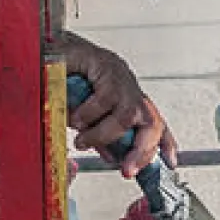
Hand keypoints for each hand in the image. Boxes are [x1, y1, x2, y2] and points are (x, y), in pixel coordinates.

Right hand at [52, 31, 176, 177]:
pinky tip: (75, 117)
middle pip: (152, 122)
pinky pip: (106, 99)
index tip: (171, 162)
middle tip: (126, 169)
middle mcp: (129, 88)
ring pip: (127, 116)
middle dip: (142, 151)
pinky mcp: (107, 66)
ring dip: (103, 135)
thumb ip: (102, 136)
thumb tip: (113, 157)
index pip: (155, 123)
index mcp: (127, 98)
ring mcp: (120, 76)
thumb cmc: (66, 81)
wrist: (48, 50)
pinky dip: (89, 115)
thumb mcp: (86, 117)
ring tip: (82, 140)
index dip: (165, 144)